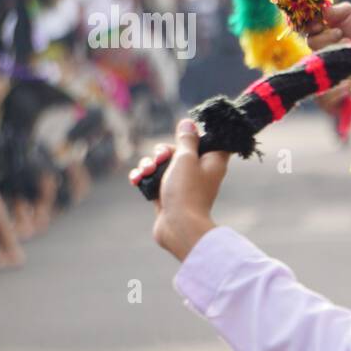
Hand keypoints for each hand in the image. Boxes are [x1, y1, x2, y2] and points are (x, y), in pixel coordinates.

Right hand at [142, 119, 227, 261]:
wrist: (178, 227)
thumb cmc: (187, 191)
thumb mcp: (186, 158)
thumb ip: (187, 139)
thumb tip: (189, 123)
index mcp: (213, 161)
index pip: (211, 140)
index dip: (197, 135)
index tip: (186, 136)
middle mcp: (200, 171)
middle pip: (179, 150)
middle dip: (163, 151)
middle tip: (161, 158)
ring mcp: (183, 184)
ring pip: (162, 164)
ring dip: (149, 164)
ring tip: (147, 172)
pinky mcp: (167, 194)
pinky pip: (153, 178)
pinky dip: (144, 177)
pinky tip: (137, 178)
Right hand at [303, 2, 350, 51]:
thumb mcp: (348, 12)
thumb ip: (332, 9)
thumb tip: (319, 9)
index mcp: (321, 23)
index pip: (307, 22)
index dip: (309, 22)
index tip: (319, 24)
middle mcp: (319, 38)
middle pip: (309, 36)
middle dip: (322, 34)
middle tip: (338, 32)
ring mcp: (323, 51)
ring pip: (315, 45)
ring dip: (330, 41)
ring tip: (347, 39)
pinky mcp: (328, 61)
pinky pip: (324, 54)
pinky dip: (337, 48)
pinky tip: (347, 45)